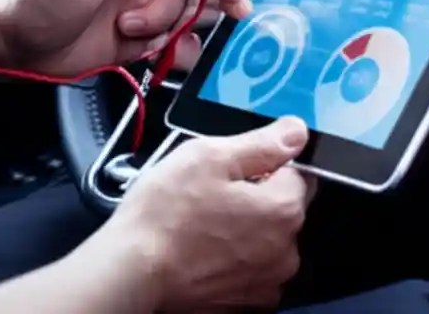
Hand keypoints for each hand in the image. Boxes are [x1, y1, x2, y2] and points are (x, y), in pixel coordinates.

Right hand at [82, 117, 315, 311]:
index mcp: (285, 209)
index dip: (264, 166)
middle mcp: (287, 250)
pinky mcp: (244, 305)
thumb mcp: (210, 157)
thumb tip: (298, 131)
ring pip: (266, 242)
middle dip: (255, 200)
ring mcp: (267, 283)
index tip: (230, 171)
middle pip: (281, 210)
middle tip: (209, 197)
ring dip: (245, 233)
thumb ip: (263, 143)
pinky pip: (249, 272)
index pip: (296, 174)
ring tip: (202, 228)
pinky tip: (202, 255)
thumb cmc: (165, 213)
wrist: (130, 274)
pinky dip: (233, 263)